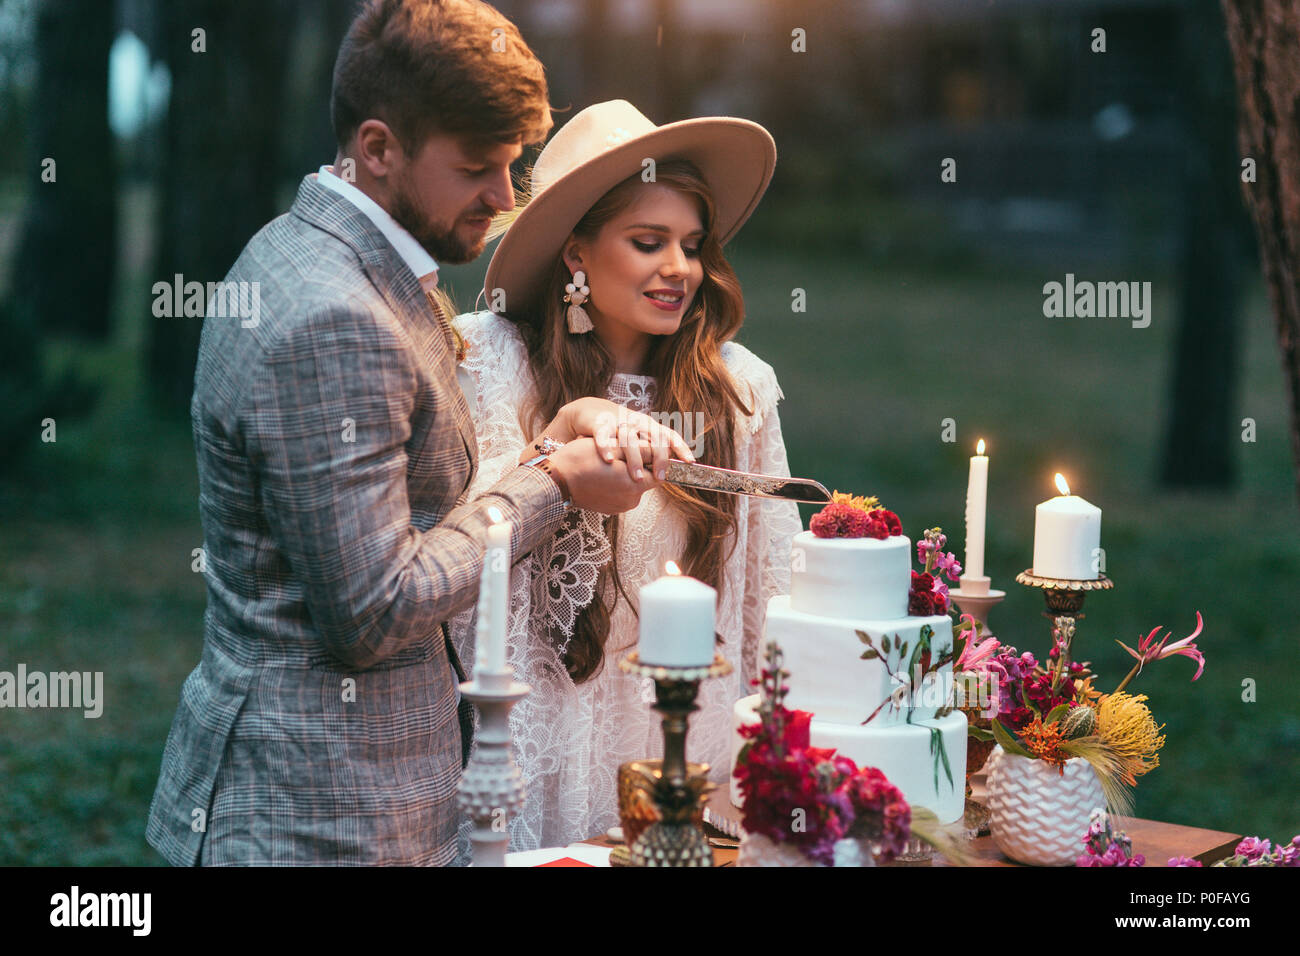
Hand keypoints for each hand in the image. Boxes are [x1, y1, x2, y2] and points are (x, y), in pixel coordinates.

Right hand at [536, 398, 695, 480]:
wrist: (589, 413)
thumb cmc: (617, 432)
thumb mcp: (637, 442)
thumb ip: (650, 454)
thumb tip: (668, 472)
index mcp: (648, 426)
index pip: (668, 435)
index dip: (680, 447)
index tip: (690, 461)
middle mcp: (636, 422)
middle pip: (653, 436)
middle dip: (659, 457)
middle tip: (660, 476)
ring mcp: (617, 421)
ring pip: (629, 438)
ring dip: (634, 458)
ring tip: (636, 476)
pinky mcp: (598, 423)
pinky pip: (603, 434)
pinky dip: (606, 447)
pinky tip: (609, 460)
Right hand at [547, 437, 657, 514]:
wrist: (556, 481)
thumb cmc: (582, 460)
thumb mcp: (615, 448)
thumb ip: (641, 449)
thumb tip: (659, 448)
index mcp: (636, 486)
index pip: (657, 472)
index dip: (651, 458)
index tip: (641, 447)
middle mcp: (631, 501)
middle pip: (644, 479)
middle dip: (637, 465)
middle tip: (621, 451)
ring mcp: (619, 507)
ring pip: (631, 485)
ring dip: (625, 473)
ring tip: (609, 461)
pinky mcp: (608, 509)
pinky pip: (619, 493)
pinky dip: (615, 482)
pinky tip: (602, 472)